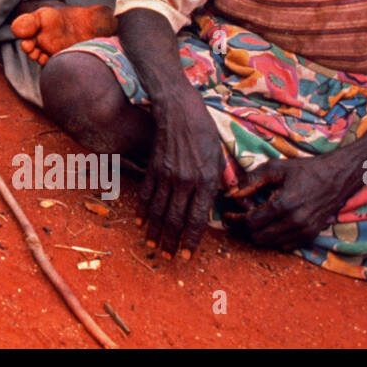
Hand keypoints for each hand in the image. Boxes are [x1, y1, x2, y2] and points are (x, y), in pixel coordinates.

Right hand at [139, 88, 225, 257]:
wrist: (178, 109)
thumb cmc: (203, 130)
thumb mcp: (219, 154)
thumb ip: (221, 179)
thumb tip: (225, 197)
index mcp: (206, 180)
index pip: (197, 219)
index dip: (192, 240)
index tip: (188, 255)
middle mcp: (186, 181)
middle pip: (175, 219)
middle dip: (171, 242)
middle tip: (167, 257)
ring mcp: (167, 175)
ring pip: (159, 210)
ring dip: (155, 231)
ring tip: (152, 245)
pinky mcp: (153, 167)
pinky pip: (147, 194)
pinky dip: (143, 210)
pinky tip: (141, 221)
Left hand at [223, 156, 357, 249]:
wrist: (338, 176)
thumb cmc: (305, 170)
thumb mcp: (275, 168)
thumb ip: (251, 180)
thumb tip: (231, 193)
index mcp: (283, 205)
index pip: (250, 222)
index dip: (235, 220)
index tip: (226, 216)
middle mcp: (295, 222)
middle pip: (258, 237)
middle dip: (244, 228)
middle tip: (239, 216)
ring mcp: (305, 231)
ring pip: (270, 243)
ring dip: (258, 234)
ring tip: (254, 219)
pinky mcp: (312, 235)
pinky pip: (285, 245)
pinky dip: (274, 238)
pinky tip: (270, 224)